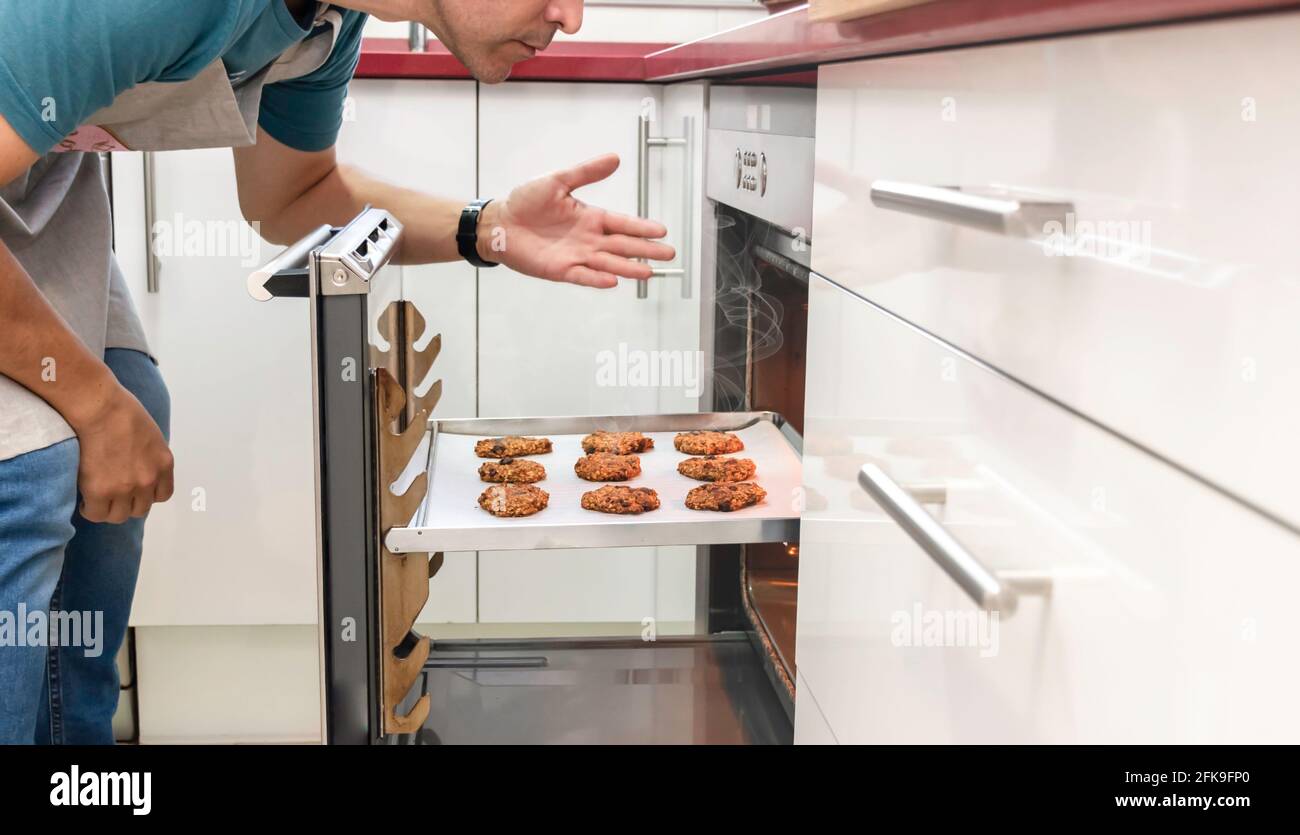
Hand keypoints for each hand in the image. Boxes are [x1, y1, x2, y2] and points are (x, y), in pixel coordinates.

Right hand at [71, 384, 173, 523]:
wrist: (99, 409)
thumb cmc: (121, 412)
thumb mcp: (151, 436)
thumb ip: (149, 457)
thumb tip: (138, 469)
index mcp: (164, 465)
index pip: (162, 495)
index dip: (146, 494)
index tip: (134, 490)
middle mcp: (148, 480)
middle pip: (140, 509)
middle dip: (127, 503)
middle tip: (112, 494)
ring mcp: (125, 488)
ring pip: (119, 516)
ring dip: (109, 509)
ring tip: (98, 498)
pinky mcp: (101, 491)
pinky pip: (97, 514)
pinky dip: (91, 510)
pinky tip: (86, 500)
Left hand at [478, 153, 675, 287]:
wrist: (500, 223)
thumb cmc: (526, 201)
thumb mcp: (557, 181)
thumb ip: (586, 172)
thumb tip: (614, 158)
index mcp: (590, 217)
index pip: (622, 223)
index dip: (642, 227)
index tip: (662, 230)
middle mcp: (588, 238)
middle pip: (623, 246)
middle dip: (645, 250)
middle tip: (668, 254)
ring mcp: (576, 256)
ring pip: (609, 263)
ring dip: (628, 268)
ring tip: (648, 272)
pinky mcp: (561, 270)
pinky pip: (583, 276)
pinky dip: (597, 278)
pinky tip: (613, 280)